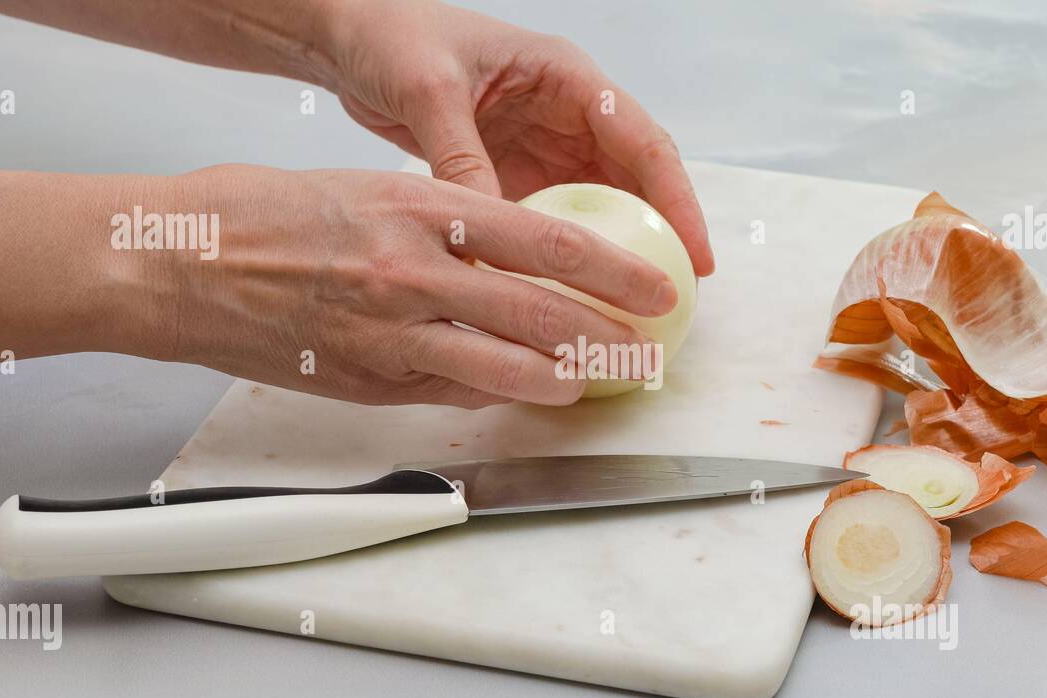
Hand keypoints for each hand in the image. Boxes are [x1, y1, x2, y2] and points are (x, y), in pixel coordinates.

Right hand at [147, 164, 675, 406]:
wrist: (178, 263)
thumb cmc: (263, 215)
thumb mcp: (367, 190)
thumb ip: (439, 224)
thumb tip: (497, 254)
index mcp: (419, 207)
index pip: (548, 240)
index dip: (614, 271)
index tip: (654, 285)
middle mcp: (414, 272)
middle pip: (541, 315)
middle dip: (607, 340)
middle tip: (641, 352)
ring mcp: (390, 334)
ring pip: (504, 370)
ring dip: (559, 382)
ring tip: (587, 384)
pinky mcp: (366, 381)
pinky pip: (446, 394)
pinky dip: (488, 395)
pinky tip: (511, 393)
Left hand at [324, 0, 715, 275]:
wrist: (353, 39)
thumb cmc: (394, 37)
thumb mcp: (430, 91)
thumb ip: (462, 157)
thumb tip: (487, 235)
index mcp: (565, 77)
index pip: (642, 142)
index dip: (677, 201)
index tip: (693, 255)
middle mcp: (566, 113)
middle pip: (637, 181)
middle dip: (662, 237)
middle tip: (676, 298)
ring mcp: (543, 148)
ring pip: (602, 207)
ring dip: (618, 254)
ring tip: (634, 311)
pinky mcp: (515, 176)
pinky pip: (554, 223)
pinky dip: (565, 262)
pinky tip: (570, 301)